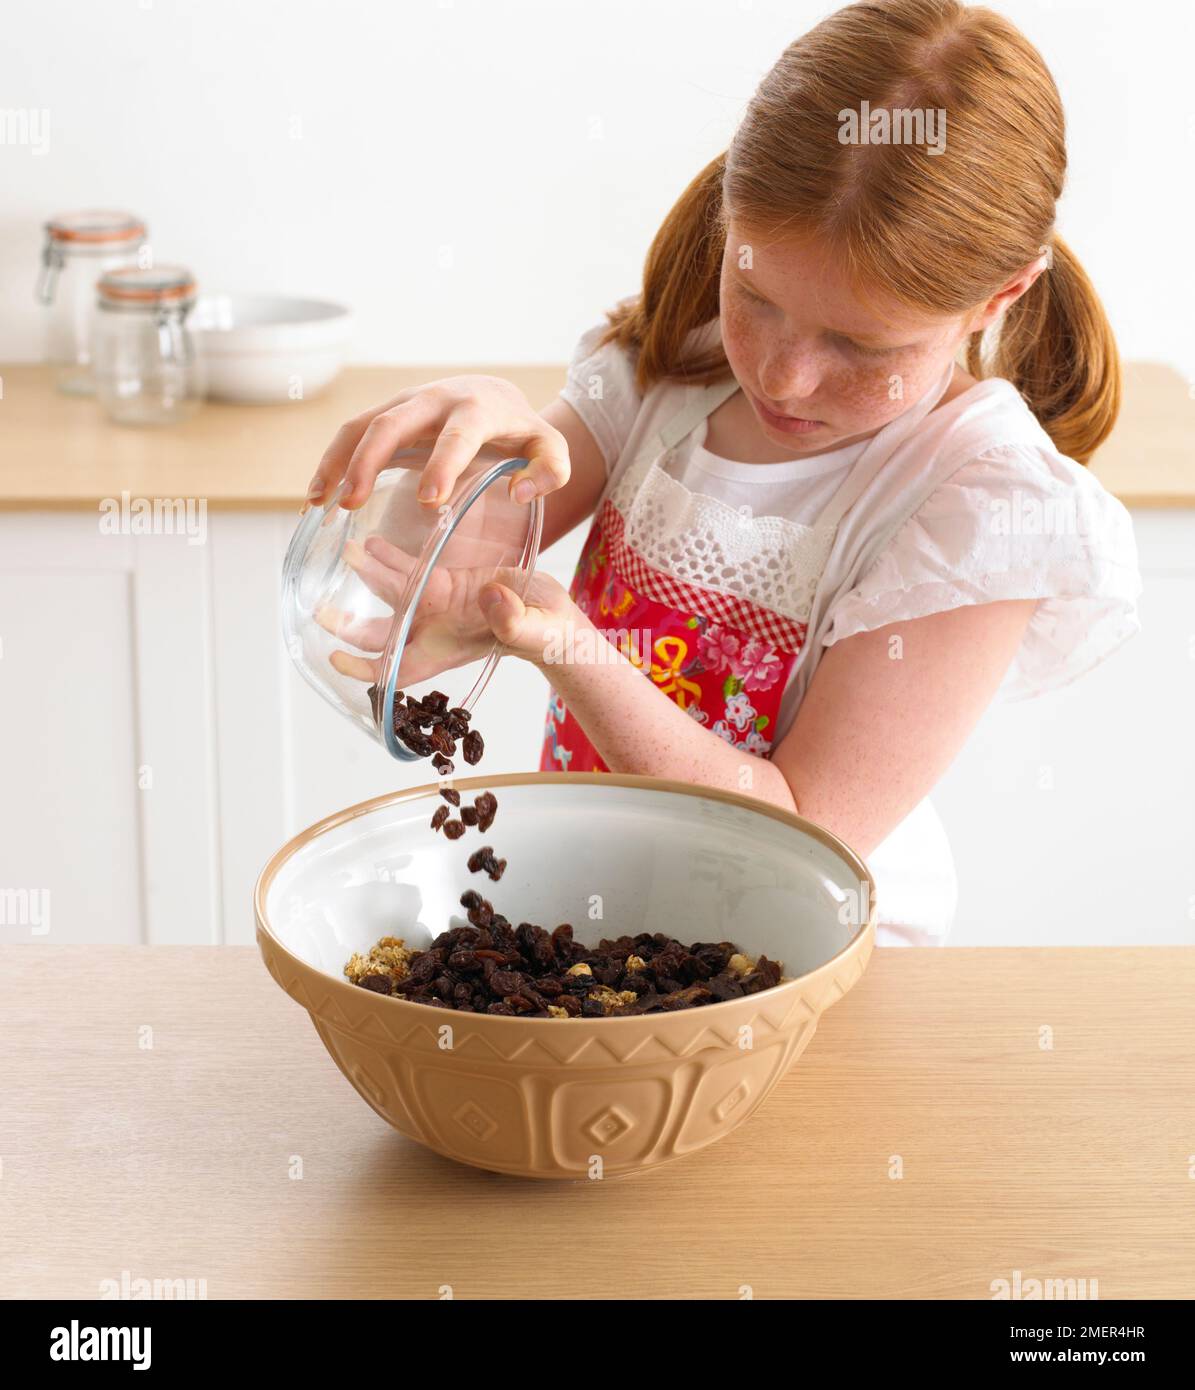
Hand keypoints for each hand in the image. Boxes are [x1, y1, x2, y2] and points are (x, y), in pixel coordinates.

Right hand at [306, 375, 570, 513]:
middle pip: (394, 422)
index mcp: (478, 408)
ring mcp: (406, 403)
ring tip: (320, 502)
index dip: (442, 464)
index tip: (429, 501)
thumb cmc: (521, 433)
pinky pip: (353, 432)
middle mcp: (436, 399)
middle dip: (369, 460)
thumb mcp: (550, 450)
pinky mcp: (387, 413)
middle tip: (352, 503)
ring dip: (338, 460)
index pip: (457, 434)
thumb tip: (519, 491)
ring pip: (364, 424)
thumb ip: (550, 471)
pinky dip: (331, 460)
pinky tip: (318, 495)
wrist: (495, 396)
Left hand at [316, 532, 577, 688]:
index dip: (364, 668)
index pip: (395, 668)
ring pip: (392, 594)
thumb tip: (490, 596)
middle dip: (347, 624)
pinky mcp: (445, 584)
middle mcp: (433, 631)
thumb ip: (512, 620)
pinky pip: (411, 570)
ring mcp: (437, 607)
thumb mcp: (534, 629)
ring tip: (348, 550)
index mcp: (447, 650)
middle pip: (380, 633)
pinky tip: (374, 541)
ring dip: (369, 575)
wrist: (551, 619)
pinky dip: (390, 557)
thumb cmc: (545, 634)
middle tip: (319, 609)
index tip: (335, 658)